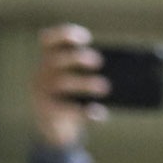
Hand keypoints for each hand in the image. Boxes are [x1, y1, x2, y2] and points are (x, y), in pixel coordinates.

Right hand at [33, 24, 111, 149]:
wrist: (53, 128)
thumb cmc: (70, 96)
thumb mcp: (74, 79)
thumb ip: (87, 70)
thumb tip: (120, 69)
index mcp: (49, 61)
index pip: (49, 40)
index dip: (64, 35)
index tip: (87, 38)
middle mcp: (42, 74)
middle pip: (57, 59)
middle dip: (78, 57)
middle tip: (99, 62)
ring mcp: (43, 94)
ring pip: (62, 83)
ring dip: (86, 83)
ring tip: (106, 88)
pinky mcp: (48, 112)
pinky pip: (66, 109)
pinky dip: (85, 111)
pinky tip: (99, 112)